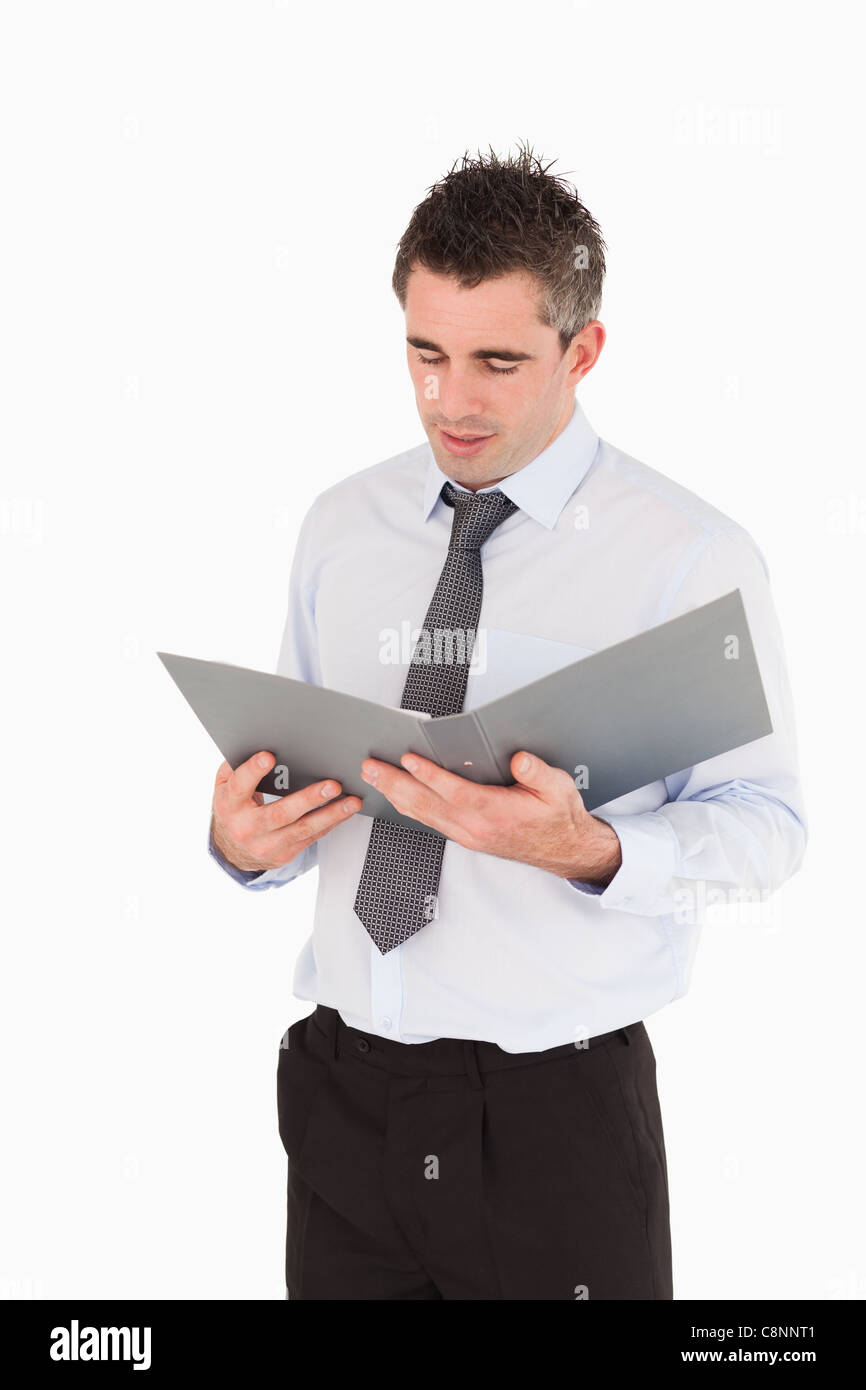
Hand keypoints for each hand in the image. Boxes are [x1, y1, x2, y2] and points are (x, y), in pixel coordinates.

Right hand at [211, 751, 361, 871]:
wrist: (232, 849)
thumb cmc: (234, 807)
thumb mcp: (225, 784)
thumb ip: (238, 765)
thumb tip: (259, 740)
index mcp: (229, 804)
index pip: (240, 785)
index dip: (253, 771)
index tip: (269, 756)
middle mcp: (246, 827)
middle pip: (279, 813)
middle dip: (308, 798)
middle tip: (332, 785)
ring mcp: (266, 844)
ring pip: (302, 829)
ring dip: (330, 814)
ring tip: (351, 801)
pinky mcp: (283, 854)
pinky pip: (311, 837)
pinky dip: (330, 823)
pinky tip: (344, 812)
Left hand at [360, 749, 621, 882]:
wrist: (563, 850)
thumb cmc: (558, 817)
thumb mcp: (558, 789)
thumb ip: (537, 774)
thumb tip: (519, 759)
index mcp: (496, 813)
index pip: (455, 792)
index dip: (430, 776)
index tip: (409, 759)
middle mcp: (476, 827)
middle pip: (427, 804)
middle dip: (396, 783)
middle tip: (372, 766)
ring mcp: (467, 835)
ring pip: (423, 814)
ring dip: (395, 794)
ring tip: (373, 776)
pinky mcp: (464, 836)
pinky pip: (429, 821)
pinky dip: (408, 806)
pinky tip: (395, 795)